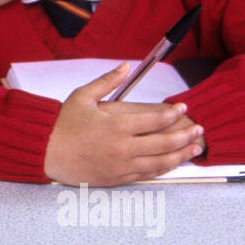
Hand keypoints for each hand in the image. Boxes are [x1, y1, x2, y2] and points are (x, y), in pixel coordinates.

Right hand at [43, 63, 205, 185]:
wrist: (45, 151)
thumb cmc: (62, 124)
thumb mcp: (82, 95)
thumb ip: (107, 80)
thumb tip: (125, 66)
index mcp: (116, 125)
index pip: (155, 119)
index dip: (173, 113)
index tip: (182, 108)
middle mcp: (122, 147)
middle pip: (164, 142)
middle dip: (185, 135)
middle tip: (199, 130)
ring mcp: (121, 165)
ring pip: (160, 162)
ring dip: (180, 155)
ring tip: (194, 149)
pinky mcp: (117, 178)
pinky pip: (146, 175)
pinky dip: (163, 169)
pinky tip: (172, 163)